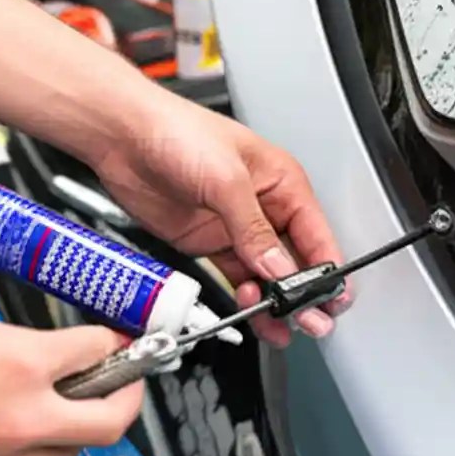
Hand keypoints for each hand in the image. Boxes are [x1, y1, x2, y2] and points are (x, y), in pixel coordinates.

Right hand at [0, 298, 139, 455]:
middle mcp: (19, 419)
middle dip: (128, 398)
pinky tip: (13, 421)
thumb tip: (32, 343)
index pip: (98, 353)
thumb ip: (7, 333)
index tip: (119, 338)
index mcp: (19, 365)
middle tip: (126, 380)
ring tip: (71, 402)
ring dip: (81, 427)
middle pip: (110, 423)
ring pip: (69, 453)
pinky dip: (31, 444)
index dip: (115, 341)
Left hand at [92, 87, 350, 347]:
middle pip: (296, 259)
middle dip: (306, 292)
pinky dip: (247, 298)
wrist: (121, 136)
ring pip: (268, 275)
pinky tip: (253, 312)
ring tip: (281, 325)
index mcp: (281, 182)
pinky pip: (238, 278)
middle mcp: (264, 207)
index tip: (332, 298)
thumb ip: (253, 228)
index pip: (316, 232)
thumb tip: (279, 267)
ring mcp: (236, 228)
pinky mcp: (209, 243)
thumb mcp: (225, 179)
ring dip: (276, 302)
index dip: (328, 268)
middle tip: (312, 321)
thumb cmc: (175, 130)